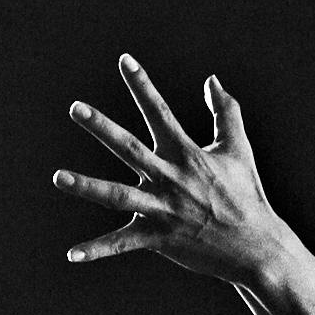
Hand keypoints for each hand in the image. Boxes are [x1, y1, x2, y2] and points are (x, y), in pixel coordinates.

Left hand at [54, 56, 305, 286]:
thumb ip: (226, 112)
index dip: (142, 85)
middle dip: (102, 128)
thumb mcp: (238, 149)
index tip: (124, 60)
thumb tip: (212, 79)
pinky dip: (98, 250)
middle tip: (75, 107)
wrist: (256, 246)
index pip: (159, 112)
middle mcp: (171, 178)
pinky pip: (123, 243)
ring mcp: (163, 209)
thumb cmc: (246, 194)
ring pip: (118, 195)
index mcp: (186, 154)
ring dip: (87, 186)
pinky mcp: (159, 237)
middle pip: (130, 148)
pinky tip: (72, 254)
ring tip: (57, 177)